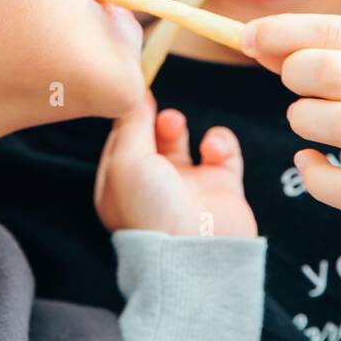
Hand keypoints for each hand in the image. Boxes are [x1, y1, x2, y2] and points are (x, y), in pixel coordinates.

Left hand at [95, 93, 257, 237]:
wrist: (197, 253)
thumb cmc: (151, 210)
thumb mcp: (126, 161)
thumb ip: (131, 122)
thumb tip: (135, 93)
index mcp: (121, 185)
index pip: (119, 141)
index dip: (126, 114)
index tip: (133, 87)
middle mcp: (152, 186)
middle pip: (148, 138)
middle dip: (151, 118)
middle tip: (152, 108)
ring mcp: (187, 186)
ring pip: (181, 141)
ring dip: (177, 126)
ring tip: (175, 126)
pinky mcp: (222, 186)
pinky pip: (222, 150)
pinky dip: (219, 141)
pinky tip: (212, 148)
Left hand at [241, 14, 340, 236]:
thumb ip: (320, 46)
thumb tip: (254, 40)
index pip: (333, 30)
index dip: (279, 33)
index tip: (247, 38)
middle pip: (333, 72)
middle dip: (294, 73)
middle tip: (293, 83)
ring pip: (340, 125)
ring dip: (302, 119)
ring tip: (305, 119)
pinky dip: (314, 176)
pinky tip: (310, 161)